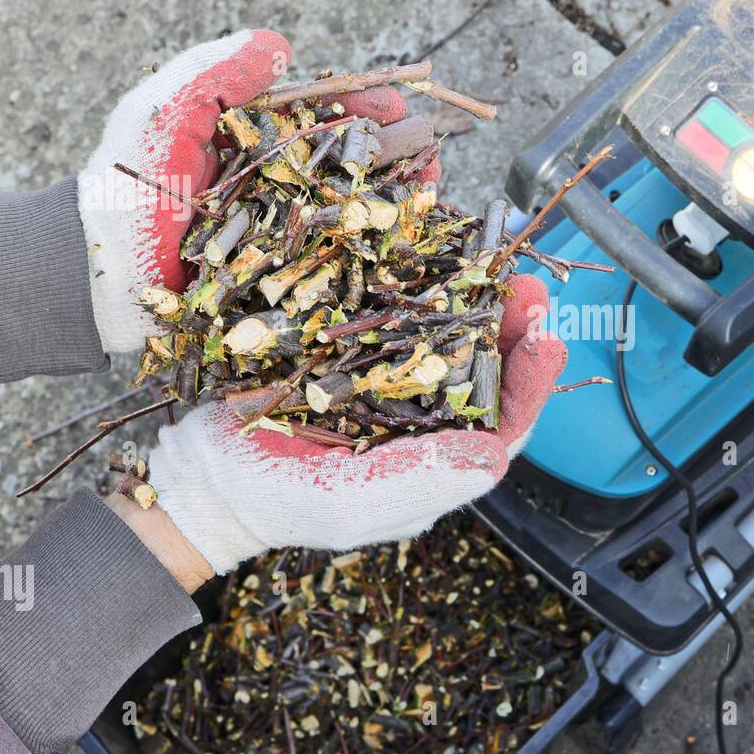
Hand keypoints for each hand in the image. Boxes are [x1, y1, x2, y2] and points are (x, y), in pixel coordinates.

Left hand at [76, 28, 438, 352]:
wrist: (104, 264)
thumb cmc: (129, 180)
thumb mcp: (168, 109)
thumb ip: (219, 72)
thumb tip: (280, 42)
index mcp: (252, 141)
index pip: (319, 116)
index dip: (360, 105)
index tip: (394, 102)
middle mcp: (273, 183)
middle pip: (344, 159)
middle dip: (391, 149)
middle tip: (428, 144)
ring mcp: (281, 231)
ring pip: (350, 207)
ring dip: (395, 195)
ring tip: (430, 186)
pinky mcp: (282, 278)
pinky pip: (337, 259)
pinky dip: (375, 248)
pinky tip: (405, 237)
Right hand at [146, 275, 565, 574]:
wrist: (205, 476)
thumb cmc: (279, 501)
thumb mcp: (351, 503)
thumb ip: (421, 482)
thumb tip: (494, 456)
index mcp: (438, 461)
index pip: (502, 423)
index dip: (531, 382)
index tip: (549, 339)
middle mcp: (425, 419)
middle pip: (484, 371)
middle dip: (510, 327)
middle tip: (525, 285)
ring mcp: (391, 382)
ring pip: (447, 337)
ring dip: (472, 298)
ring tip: (492, 260)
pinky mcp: (355, 351)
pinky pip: (396, 315)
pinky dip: (417, 283)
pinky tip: (432, 251)